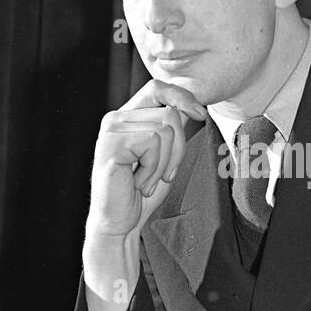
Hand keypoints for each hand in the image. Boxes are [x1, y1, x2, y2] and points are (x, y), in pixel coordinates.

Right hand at [86, 79, 206, 242]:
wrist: (120, 223)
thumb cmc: (142, 191)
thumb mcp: (165, 154)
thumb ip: (173, 129)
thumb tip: (194, 105)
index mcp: (128, 117)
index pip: (158, 87)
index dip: (183, 97)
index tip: (199, 115)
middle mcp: (116, 118)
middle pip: (169, 112)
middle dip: (178, 147)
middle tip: (163, 173)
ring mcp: (111, 130)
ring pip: (164, 129)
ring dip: (165, 163)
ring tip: (147, 179)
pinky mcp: (111, 146)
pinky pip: (152, 143)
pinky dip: (153, 169)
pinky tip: (138, 183)